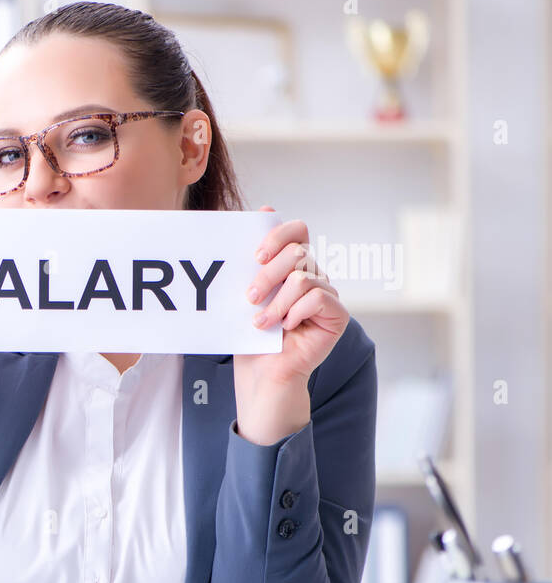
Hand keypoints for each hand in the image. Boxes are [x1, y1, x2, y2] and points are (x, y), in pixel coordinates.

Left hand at [232, 205, 349, 445]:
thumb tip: (264, 208)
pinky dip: (296, 313)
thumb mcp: (245, 293)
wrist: (260, 374)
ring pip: (303, 278)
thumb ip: (254, 258)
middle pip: (297, 252)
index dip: (278, 235)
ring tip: (262, 323)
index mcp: (291, 266)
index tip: (255, 256)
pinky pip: (318, 298)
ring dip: (276, 303)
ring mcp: (326, 294)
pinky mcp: (337, 315)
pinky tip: (286, 328)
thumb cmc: (250, 336)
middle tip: (250, 298)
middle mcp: (312, 276)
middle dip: (267, 276)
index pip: (297, 230)